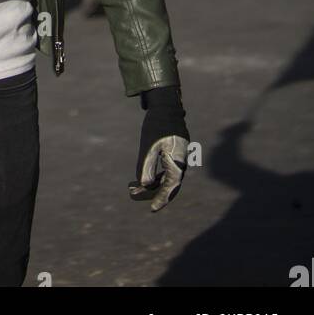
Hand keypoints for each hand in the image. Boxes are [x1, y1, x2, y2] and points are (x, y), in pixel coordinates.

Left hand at [129, 85, 188, 211]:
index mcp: (177, 161)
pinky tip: (143, 178)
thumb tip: (145, 184)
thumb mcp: (149, 145)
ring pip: (166, 178)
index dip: (161, 199)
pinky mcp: (175, 154)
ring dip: (151, 184)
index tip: (152, 209)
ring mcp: (179, 158)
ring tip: (132, 186)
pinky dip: (156, 175)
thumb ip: (147, 165)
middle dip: (151, 192)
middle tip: (132, 194)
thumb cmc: (157, 125)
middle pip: (168, 185)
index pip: (171, 186)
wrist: (166, 105)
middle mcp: (181, 162)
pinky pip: (167, 170)